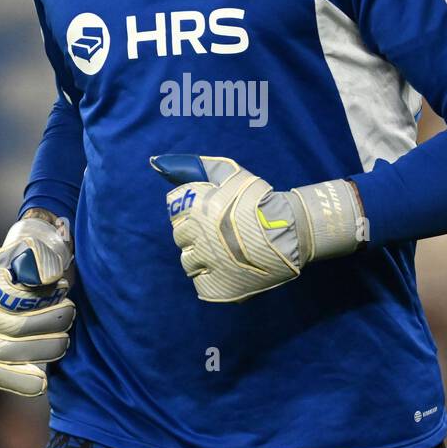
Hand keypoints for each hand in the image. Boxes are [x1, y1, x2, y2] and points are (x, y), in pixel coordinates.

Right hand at [0, 214, 74, 395]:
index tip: (62, 288)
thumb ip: (42, 257)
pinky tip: (43, 382)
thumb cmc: (34, 263)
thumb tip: (47, 277)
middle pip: (13, 328)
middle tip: (70, 311)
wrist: (25, 276)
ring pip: (7, 355)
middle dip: (51, 322)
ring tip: (64, 338)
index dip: (43, 298)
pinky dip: (19, 383)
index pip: (13, 299)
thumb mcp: (38, 248)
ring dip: (45, 349)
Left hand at [150, 154, 362, 302]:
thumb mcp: (229, 175)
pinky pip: (201, 282)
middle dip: (196, 236)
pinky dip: (210, 276)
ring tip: (223, 252)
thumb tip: (158, 162)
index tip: (208, 217)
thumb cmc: (258, 200)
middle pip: (181, 239)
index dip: (192, 216)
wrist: (288, 231)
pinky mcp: (218, 285)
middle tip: (219, 234)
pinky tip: (226, 268)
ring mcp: (208, 263)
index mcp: (197, 210)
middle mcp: (198, 237)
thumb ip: (198, 167)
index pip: (176, 216)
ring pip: (189, 262)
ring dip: (201, 257)